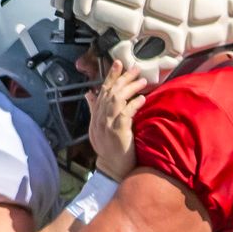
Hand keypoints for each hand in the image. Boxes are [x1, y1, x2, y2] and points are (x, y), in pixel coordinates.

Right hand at [86, 60, 147, 180]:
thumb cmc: (110, 149)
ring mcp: (108, 125)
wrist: (112, 168)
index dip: (110, 76)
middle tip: (135, 68)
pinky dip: (133, 105)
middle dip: (123, 78)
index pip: (102, 91)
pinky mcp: (118, 132)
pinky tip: (142, 99)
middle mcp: (100, 118)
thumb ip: (94, 110)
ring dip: (130, 88)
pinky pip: (126, 114)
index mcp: (96, 116)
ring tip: (142, 81)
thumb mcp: (98, 128)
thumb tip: (89, 93)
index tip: (118, 63)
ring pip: (117, 100)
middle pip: (111, 92)